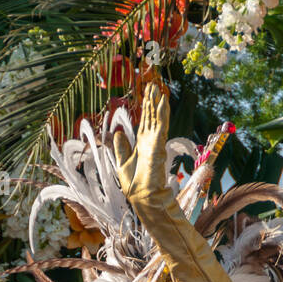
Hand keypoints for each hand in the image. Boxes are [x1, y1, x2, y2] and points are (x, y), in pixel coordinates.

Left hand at [113, 79, 170, 208]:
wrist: (141, 197)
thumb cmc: (134, 184)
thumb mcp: (122, 162)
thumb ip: (121, 147)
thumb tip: (118, 132)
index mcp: (142, 143)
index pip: (146, 120)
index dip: (146, 106)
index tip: (147, 92)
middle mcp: (150, 141)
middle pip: (152, 116)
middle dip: (152, 100)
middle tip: (154, 84)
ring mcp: (155, 143)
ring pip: (158, 118)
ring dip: (158, 103)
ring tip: (159, 88)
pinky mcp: (158, 146)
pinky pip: (161, 126)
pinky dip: (162, 114)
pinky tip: (164, 101)